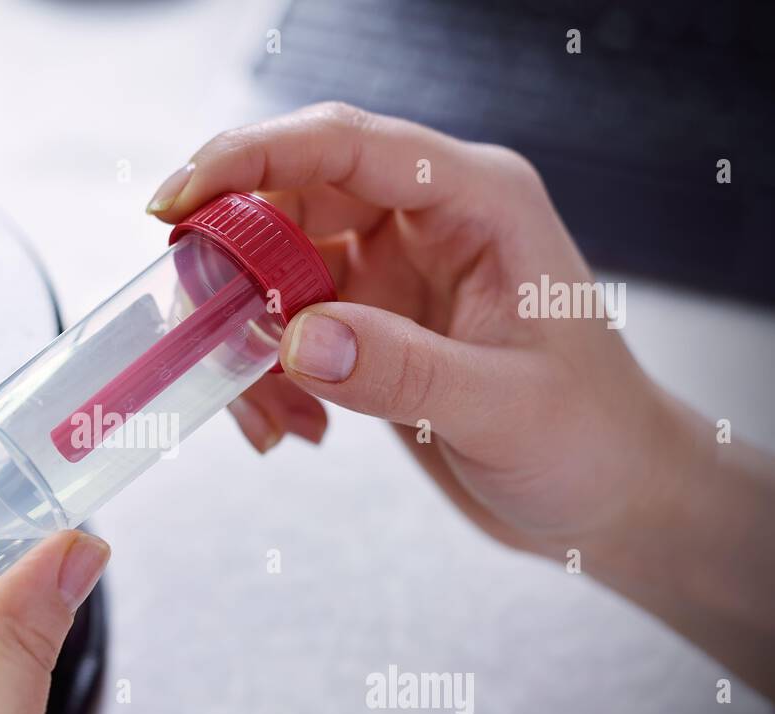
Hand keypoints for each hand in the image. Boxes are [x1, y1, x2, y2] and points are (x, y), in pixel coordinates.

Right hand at [148, 102, 774, 695]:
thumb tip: (298, 341)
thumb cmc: (591, 439)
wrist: (607, 496)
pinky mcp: (371, 323)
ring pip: (276, 268)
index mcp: (475, 201)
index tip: (177, 202)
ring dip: (248, 338)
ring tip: (271, 417)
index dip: (250, 159)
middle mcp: (427, 221)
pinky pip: (286, 327)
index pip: (344, 146)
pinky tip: (298, 428)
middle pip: (291, 200)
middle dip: (233, 264)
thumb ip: (401, 370)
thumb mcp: (503, 408)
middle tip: (197, 330)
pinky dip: (268, 376)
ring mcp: (394, 272)